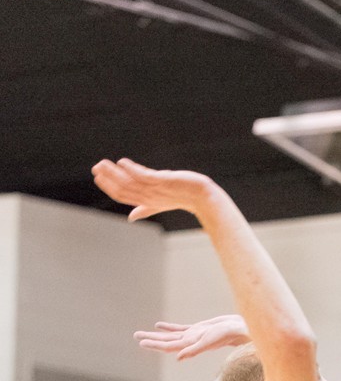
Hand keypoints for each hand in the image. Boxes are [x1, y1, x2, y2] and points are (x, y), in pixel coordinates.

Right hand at [92, 157, 218, 220]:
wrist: (204, 196)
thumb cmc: (183, 198)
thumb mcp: (161, 204)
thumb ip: (145, 208)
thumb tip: (131, 218)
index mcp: (147, 202)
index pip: (123, 196)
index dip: (109, 187)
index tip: (98, 177)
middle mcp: (150, 197)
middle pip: (124, 190)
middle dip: (108, 179)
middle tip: (96, 167)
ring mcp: (156, 190)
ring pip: (130, 183)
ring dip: (115, 172)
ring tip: (103, 163)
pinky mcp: (164, 182)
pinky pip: (144, 176)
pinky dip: (132, 169)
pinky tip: (122, 162)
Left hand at [134, 315, 249, 360]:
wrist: (242, 330)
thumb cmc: (229, 335)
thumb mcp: (210, 341)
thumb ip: (195, 350)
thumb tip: (178, 357)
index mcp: (190, 344)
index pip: (168, 345)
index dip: (155, 343)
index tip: (141, 342)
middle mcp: (189, 341)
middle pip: (166, 341)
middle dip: (151, 339)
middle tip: (136, 336)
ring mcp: (193, 336)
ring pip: (171, 336)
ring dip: (157, 334)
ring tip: (142, 333)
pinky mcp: (198, 329)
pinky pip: (180, 329)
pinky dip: (169, 328)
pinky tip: (159, 325)